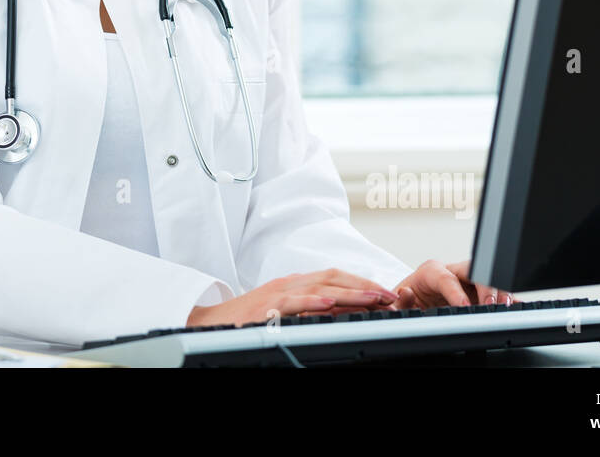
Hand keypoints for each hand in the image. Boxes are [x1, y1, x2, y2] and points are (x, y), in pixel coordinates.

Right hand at [188, 269, 399, 327]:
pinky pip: (295, 301)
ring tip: (374, 298)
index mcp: (294, 284)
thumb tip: (340, 314)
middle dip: (365, 284)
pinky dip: (315, 301)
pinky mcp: (266, 307)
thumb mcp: (281, 312)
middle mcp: (289, 283)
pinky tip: (332, 303)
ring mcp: (278, 293)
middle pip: (333, 276)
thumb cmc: (245, 320)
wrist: (208, 323)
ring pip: (320, 286)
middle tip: (391, 295)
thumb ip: (308, 310)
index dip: (362, 282)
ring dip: (350, 291)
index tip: (386, 292)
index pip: (334, 276)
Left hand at [391, 259, 514, 309]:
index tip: (464, 307)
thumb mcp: (396, 302)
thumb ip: (399, 301)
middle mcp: (451, 272)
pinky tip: (516, 307)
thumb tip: (405, 293)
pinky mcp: (478, 292)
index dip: (456, 292)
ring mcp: (467, 281)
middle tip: (491, 305)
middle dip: (484, 286)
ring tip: (506, 307)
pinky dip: (507, 299)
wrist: (414, 302)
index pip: (445, 278)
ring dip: (499, 292)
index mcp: (430, 272)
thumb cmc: (407, 301)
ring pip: (488, 279)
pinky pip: (496, 292)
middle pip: (473, 270)